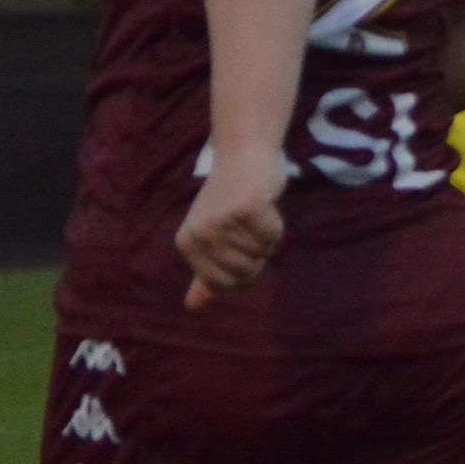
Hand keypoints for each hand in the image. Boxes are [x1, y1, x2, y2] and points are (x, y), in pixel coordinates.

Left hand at [175, 143, 289, 308]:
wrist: (243, 156)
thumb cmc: (228, 199)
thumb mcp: (211, 238)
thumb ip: (205, 275)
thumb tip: (193, 308)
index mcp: (187, 244)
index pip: (224, 284)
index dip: (243, 270)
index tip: (237, 243)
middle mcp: (201, 234)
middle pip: (245, 271)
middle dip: (257, 255)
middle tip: (248, 228)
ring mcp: (223, 221)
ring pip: (261, 254)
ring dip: (267, 238)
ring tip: (254, 215)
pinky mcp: (248, 208)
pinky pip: (273, 237)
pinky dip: (276, 225)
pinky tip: (265, 206)